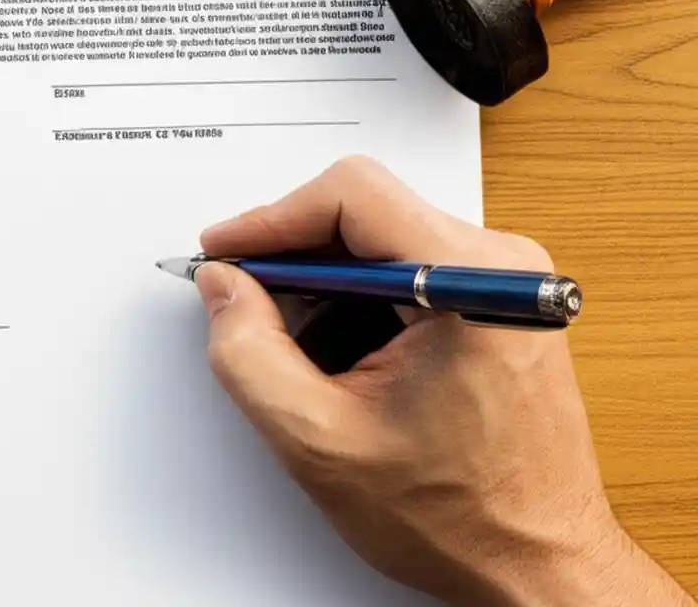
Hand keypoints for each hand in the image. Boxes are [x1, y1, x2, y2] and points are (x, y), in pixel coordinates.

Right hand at [196, 157, 692, 605]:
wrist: (535, 563)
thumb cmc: (460, 517)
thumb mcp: (319, 440)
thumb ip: (249, 353)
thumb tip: (224, 287)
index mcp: (471, 285)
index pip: (353, 196)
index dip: (271, 218)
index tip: (226, 250)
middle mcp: (501, 266)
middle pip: (365, 211)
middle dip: (291, 253)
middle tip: (243, 298)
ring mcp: (506, 282)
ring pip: (382, 238)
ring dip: (323, 279)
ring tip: (294, 341)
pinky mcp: (498, 302)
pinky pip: (408, 266)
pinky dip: (356, 296)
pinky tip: (337, 350)